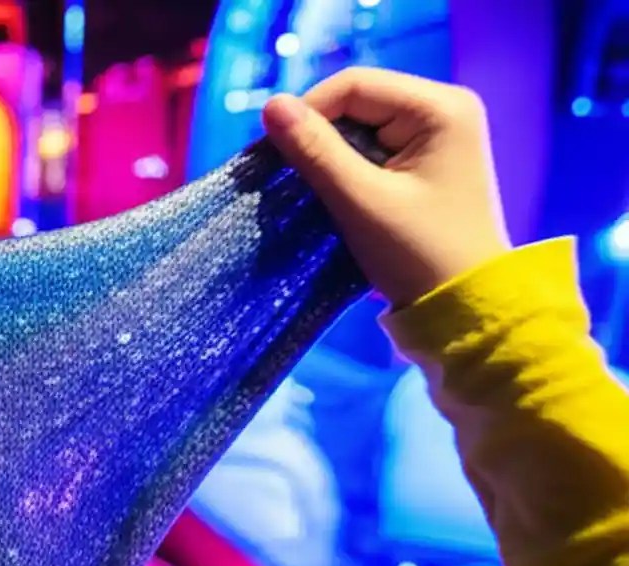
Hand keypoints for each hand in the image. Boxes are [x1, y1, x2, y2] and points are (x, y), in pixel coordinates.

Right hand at [262, 67, 510, 305]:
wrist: (464, 310)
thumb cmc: (418, 255)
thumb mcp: (360, 201)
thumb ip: (315, 150)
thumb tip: (270, 105)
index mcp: (440, 108)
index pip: (353, 85)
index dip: (306, 111)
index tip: (272, 152)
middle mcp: (444, 109)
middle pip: (357, 102)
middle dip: (317, 134)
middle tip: (286, 173)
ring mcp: (437, 135)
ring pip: (359, 127)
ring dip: (328, 154)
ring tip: (307, 186)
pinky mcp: (425, 161)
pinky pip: (371, 148)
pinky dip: (344, 167)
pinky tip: (331, 192)